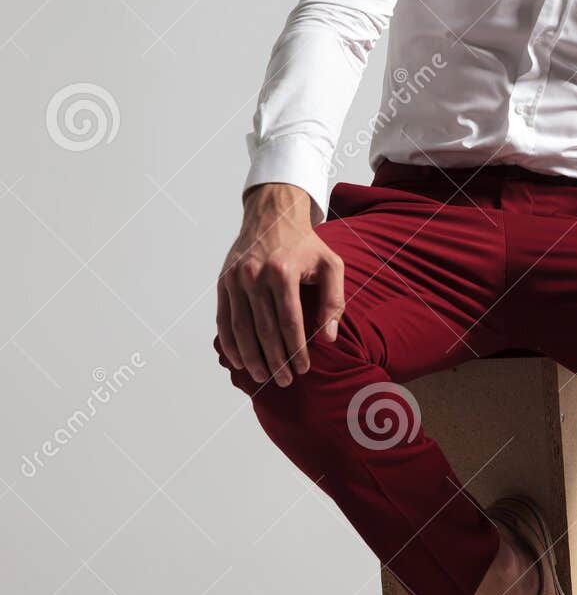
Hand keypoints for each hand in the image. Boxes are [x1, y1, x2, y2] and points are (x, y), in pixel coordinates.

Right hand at [215, 183, 344, 386]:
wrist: (272, 214)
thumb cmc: (305, 243)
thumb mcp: (331, 265)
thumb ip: (334, 301)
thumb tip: (328, 338)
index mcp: (282, 271)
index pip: (290, 322)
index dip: (296, 350)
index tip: (304, 368)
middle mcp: (255, 275)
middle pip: (265, 330)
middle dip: (275, 360)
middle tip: (286, 380)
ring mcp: (235, 278)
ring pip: (241, 328)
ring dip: (251, 357)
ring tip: (263, 377)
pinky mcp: (223, 281)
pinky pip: (224, 319)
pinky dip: (230, 343)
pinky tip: (239, 361)